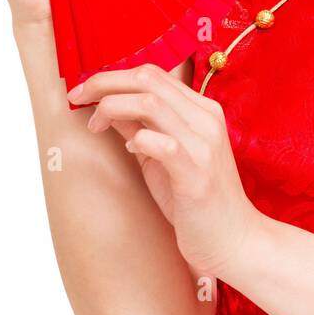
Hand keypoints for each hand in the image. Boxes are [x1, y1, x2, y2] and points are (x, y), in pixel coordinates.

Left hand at [68, 62, 259, 278]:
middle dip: (104, 83)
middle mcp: (206, 120)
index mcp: (202, 110)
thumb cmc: (198, 202)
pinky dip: (138, 140)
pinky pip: (162, 144)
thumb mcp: (164, 157)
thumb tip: (107, 106)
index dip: (112, 77)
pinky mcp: (196, 175)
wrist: (236, 241)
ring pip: (150, 103)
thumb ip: (141, 128)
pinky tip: (131, 150)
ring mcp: (204, 145)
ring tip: (95, 125)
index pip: (153, 74)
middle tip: (78, 97)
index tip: (85, 91)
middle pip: (148, 79)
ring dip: (112, 107)